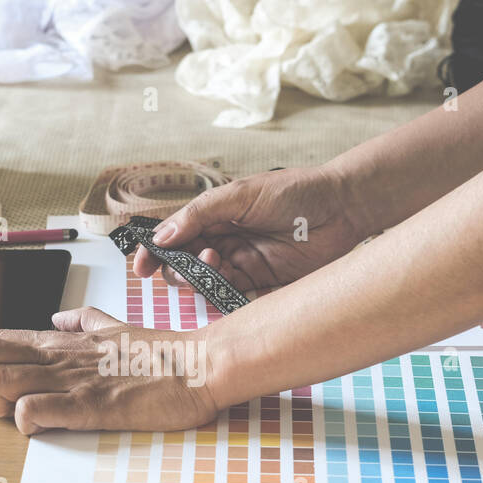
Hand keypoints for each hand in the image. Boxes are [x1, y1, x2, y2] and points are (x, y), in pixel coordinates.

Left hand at [0, 307, 222, 433]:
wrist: (197, 367)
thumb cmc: (160, 354)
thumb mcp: (115, 327)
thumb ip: (84, 321)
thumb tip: (61, 316)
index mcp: (60, 339)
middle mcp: (58, 355)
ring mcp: (70, 380)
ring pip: (1, 384)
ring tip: (19, 415)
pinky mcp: (87, 407)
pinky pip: (33, 414)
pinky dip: (26, 425)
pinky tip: (42, 427)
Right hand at [137, 163, 374, 290]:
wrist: (342, 207)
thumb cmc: (295, 191)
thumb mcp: (240, 194)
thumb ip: (200, 214)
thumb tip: (162, 235)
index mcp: (215, 214)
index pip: (174, 235)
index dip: (154, 252)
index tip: (141, 267)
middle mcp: (223, 239)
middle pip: (183, 262)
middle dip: (174, 268)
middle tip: (185, 264)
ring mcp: (241, 261)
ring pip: (203, 280)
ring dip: (198, 276)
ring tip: (214, 260)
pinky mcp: (260, 281)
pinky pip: (229, 291)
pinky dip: (219, 288)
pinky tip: (225, 273)